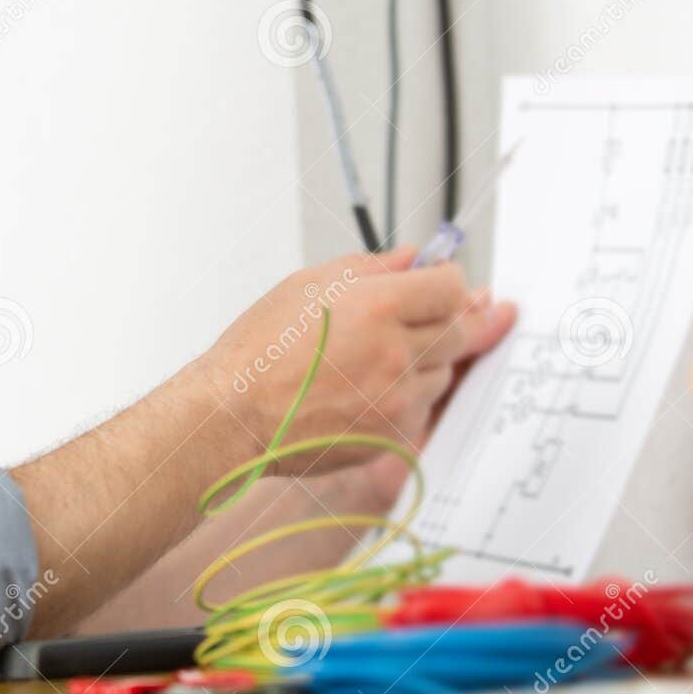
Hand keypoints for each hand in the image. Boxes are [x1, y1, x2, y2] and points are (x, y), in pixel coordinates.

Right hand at [193, 245, 513, 475]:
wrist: (234, 413)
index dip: (447, 282)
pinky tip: (364, 390)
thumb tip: (411, 258)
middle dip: (442, 321)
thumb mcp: (307, 285)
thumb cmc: (259, 350)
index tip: (437, 284)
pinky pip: (419, 410)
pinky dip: (403, 398)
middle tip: (412, 320)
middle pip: (458, 331)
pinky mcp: (391, 435)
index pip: (451, 287)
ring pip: (440, 373)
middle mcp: (395, 353)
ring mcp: (396, 398)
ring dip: (423, 362)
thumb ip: (370, 267)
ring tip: (372, 359)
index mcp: (378, 306)